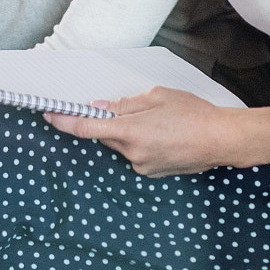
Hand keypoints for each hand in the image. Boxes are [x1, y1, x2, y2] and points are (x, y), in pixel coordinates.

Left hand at [45, 87, 269, 175]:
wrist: (222, 140)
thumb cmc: (193, 113)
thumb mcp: (156, 97)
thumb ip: (124, 104)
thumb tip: (100, 107)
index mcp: (129, 132)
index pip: (85, 128)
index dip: (63, 121)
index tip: (48, 114)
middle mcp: (131, 154)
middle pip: (104, 136)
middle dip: (106, 122)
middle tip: (123, 108)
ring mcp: (142, 166)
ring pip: (121, 145)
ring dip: (127, 132)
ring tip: (157, 121)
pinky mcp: (152, 172)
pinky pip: (135, 154)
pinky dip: (140, 142)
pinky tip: (162, 134)